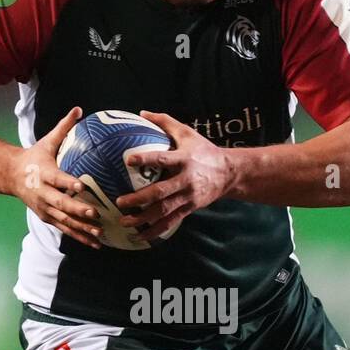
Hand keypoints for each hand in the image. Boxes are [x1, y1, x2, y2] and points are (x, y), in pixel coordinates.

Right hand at [7, 107, 102, 248]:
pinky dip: (80, 236)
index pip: (57, 179)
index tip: (80, 185)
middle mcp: (44, 194)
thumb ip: (63, 127)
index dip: (68, 183)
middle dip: (78, 210)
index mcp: (44, 174)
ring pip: (64, 221)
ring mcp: (45, 208)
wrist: (10, 176)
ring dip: (82, 228)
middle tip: (95, 213)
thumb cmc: (34, 157)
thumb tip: (78, 109)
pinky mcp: (47, 217)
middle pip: (62, 204)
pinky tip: (95, 242)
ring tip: (99, 233)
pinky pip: (65, 229)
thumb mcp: (46, 142)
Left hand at [117, 111, 233, 241]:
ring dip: (143, 218)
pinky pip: (171, 222)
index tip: (129, 160)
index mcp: (184, 159)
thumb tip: (142, 113)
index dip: (147, 159)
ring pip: (164, 211)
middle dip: (139, 199)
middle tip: (119, 202)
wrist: (229, 173)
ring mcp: (188, 197)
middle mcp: (186, 180)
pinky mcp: (190, 208)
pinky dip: (156, 231)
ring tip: (124, 222)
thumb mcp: (187, 133)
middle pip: (160, 192)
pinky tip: (140, 236)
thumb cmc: (204, 150)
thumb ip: (165, 122)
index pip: (163, 159)